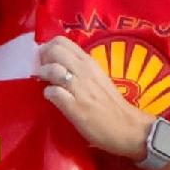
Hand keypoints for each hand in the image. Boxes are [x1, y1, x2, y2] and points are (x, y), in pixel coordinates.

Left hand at [32, 36, 153, 159]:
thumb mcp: (98, 78)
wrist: (128, 128)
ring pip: (51, 69)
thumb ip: (80, 70)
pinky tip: (52, 99)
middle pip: (53, 50)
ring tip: (45, 83)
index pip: (62, 41)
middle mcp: (84, 71)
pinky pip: (53, 92)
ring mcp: (79, 88)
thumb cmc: (112, 104)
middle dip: (42, 59)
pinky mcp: (75, 107)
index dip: (48, 48)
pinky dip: (48, 93)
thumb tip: (59, 65)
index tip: (46, 59)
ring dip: (42, 75)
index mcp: (90, 62)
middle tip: (42, 70)